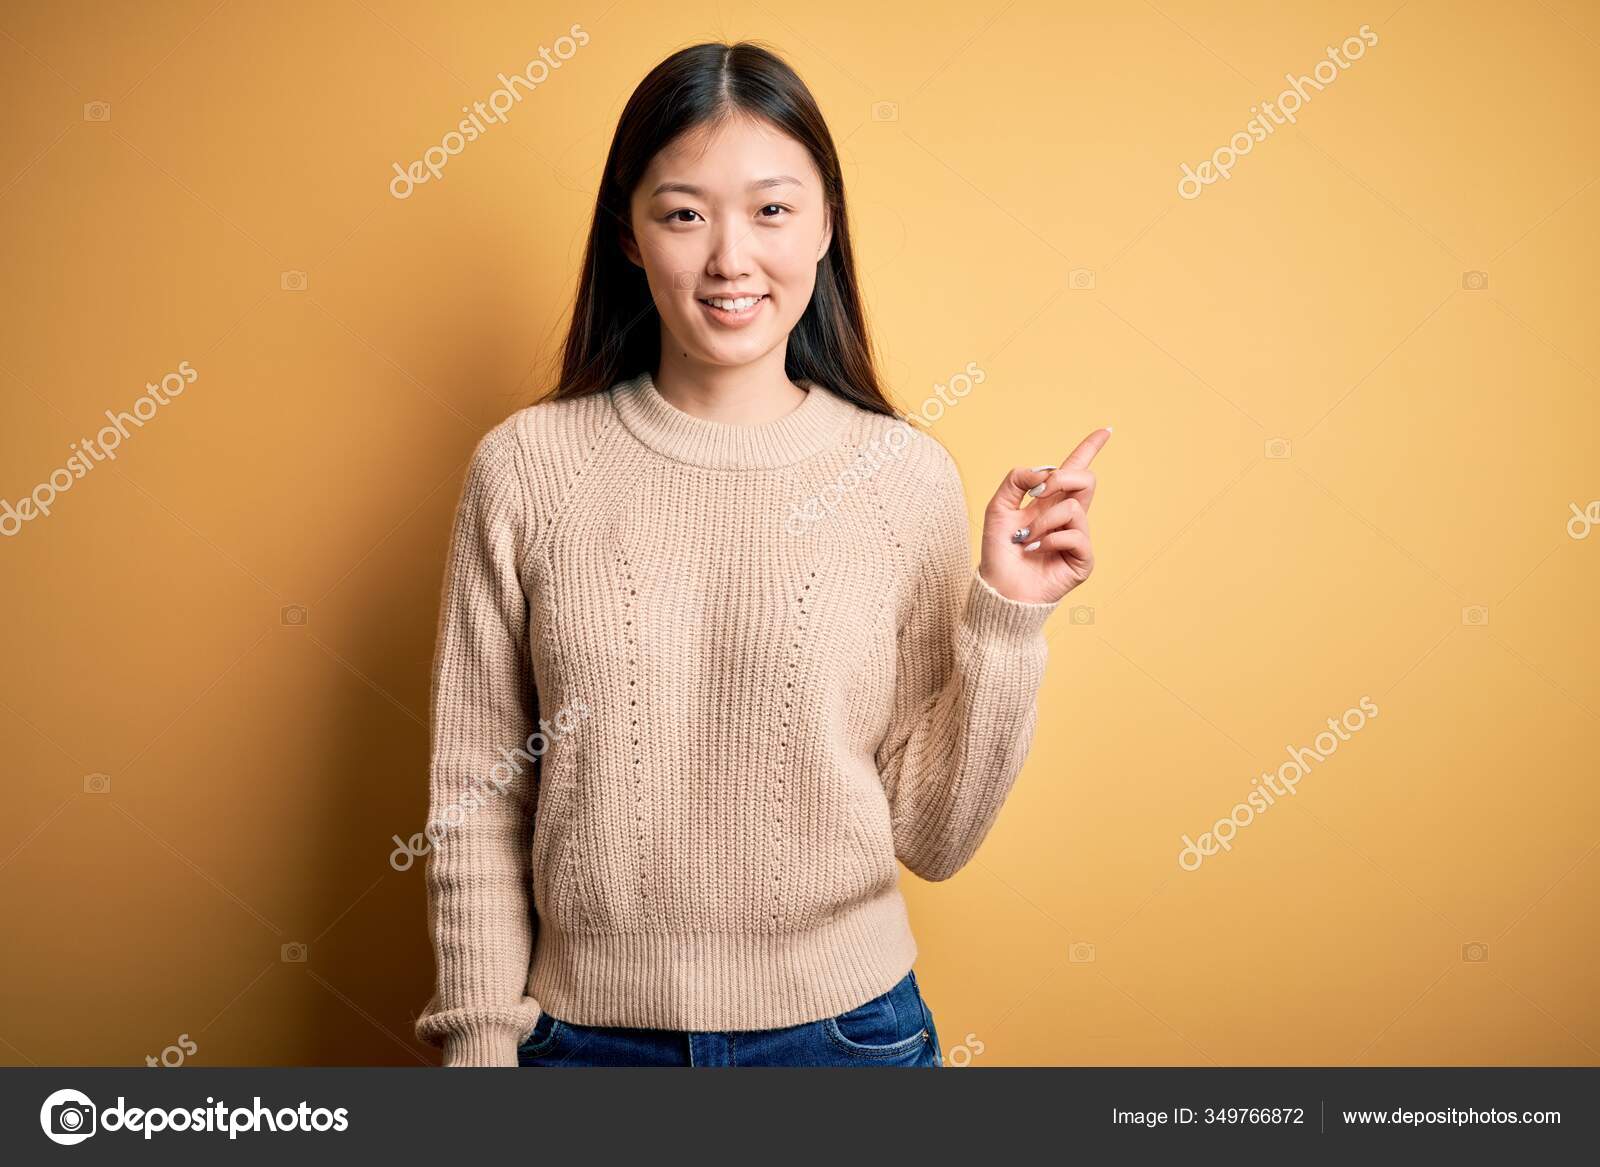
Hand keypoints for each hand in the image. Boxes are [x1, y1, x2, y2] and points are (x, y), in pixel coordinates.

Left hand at [977, 427, 1111, 603]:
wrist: (999, 588)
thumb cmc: (999, 552)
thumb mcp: (998, 508)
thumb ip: (1016, 480)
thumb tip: (1043, 473)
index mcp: (1050, 502)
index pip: (1074, 470)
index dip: (1090, 449)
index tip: (1105, 430)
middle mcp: (1068, 517)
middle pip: (1086, 479)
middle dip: (1061, 479)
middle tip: (1037, 495)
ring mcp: (1078, 537)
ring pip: (1073, 507)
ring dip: (1043, 521)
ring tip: (1024, 540)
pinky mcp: (1083, 559)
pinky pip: (1074, 534)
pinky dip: (1049, 540)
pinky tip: (1034, 551)